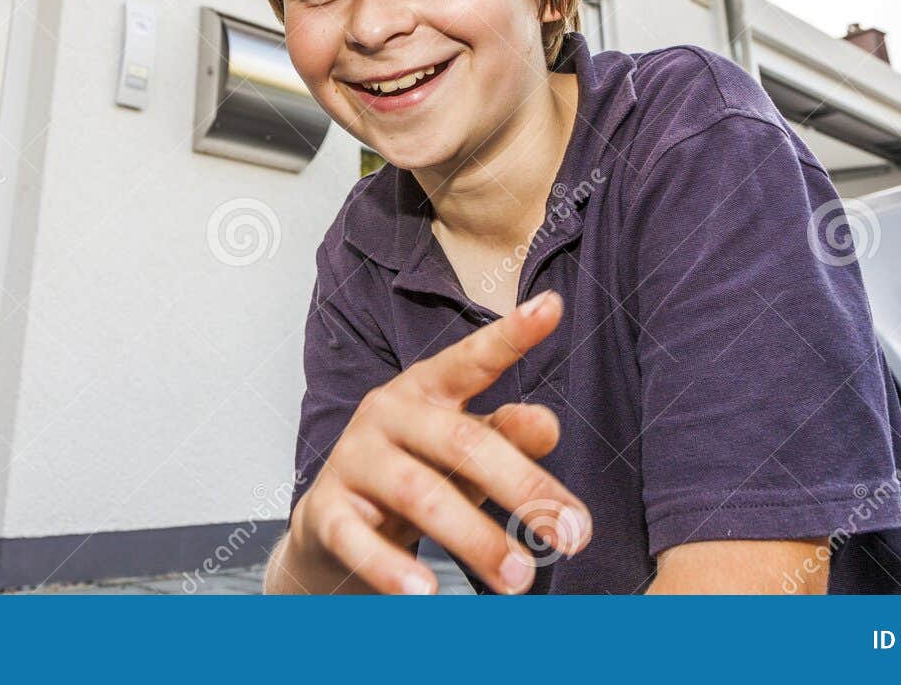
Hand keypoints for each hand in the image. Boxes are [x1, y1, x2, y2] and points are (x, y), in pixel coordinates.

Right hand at [285, 290, 591, 593]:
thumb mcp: (467, 451)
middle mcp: (387, 413)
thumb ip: (506, 434)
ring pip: (421, 494)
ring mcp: (353, 460)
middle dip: (525, 488)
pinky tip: (428, 594)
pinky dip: (394, 570)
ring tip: (521, 579)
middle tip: (573, 534)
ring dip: (477, 539)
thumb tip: (547, 423)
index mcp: (426, 388)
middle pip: (462, 441)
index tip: (552, 306)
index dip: (511, 333)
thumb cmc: (418, 475)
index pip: (471, 358)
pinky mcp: (327, 512)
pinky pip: (360, 541)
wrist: (335, 529)